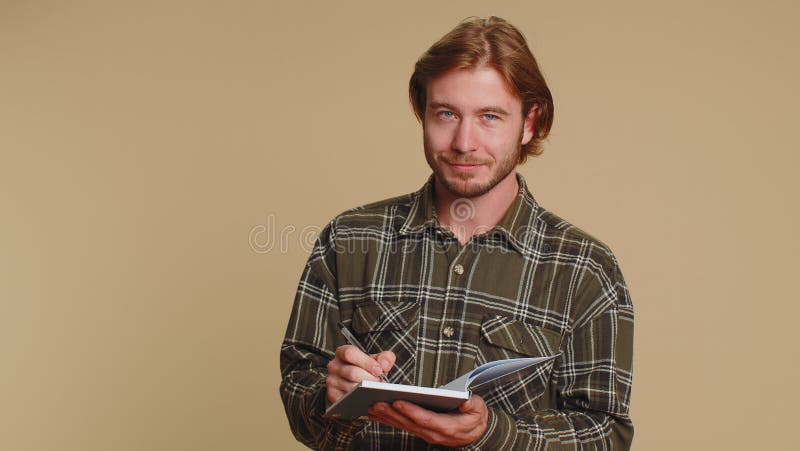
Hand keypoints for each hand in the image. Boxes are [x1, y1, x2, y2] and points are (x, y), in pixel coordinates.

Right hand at [326, 345, 394, 402]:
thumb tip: (384, 365)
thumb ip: (385, 358)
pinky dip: (359, 400)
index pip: (350, 353)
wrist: (354, 383)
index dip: (366, 362)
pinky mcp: (333, 395)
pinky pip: (346, 399)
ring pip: (350, 387)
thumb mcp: (376, 360)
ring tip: (375, 390)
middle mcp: (334, 366)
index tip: (378, 370)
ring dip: (366, 391)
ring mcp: (331, 381)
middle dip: (369, 379)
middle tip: (380, 383)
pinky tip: (368, 398)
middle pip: (352, 372)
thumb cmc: (366, 369)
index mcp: (342, 352)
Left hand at [368, 394, 488, 446]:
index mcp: (448, 427)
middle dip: (392, 413)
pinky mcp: (422, 432)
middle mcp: (434, 433)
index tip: (398, 401)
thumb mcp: (479, 409)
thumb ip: (472, 405)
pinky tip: (378, 414)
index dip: (411, 411)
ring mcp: (427, 434)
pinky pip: (404, 426)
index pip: (425, 419)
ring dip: (387, 417)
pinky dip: (390, 420)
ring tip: (372, 406)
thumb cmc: (475, 417)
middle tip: (376, 402)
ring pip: (404, 426)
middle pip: (410, 423)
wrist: (477, 433)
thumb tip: (466, 401)